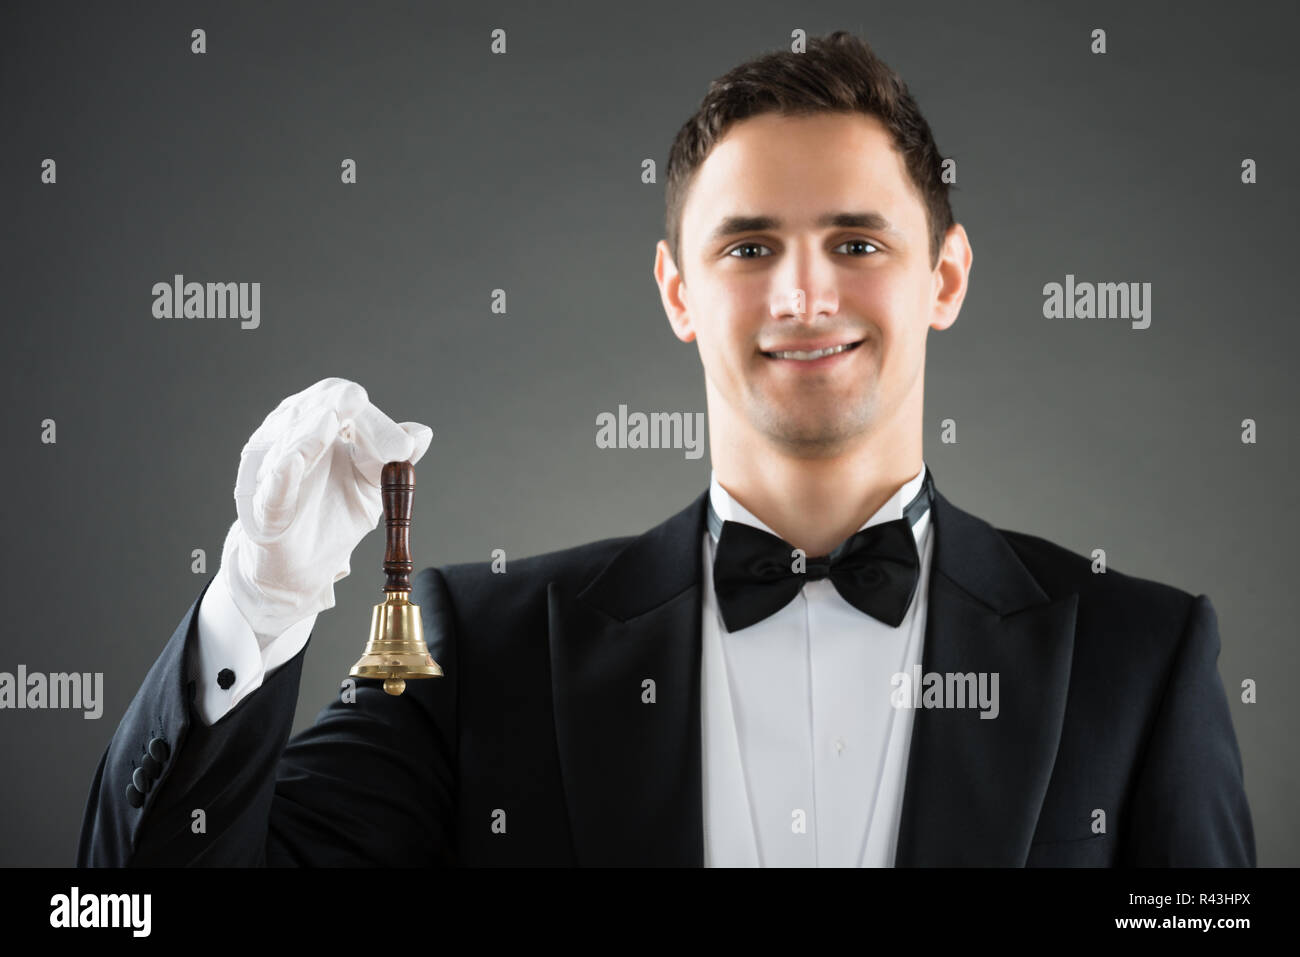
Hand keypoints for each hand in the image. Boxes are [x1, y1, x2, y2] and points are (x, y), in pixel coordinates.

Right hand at [219, 377, 432, 641]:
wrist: (304, 568)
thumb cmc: (333, 516)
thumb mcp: (372, 485)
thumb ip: (394, 460)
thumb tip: (421, 433)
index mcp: (318, 429)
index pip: (337, 400)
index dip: (368, 413)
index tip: (399, 443)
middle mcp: (289, 440)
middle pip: (311, 407)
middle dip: (338, 406)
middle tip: (359, 405)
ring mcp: (271, 472)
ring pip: (288, 439)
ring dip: (311, 429)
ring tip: (334, 418)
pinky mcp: (263, 508)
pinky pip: (273, 486)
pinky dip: (284, 470)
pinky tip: (296, 458)